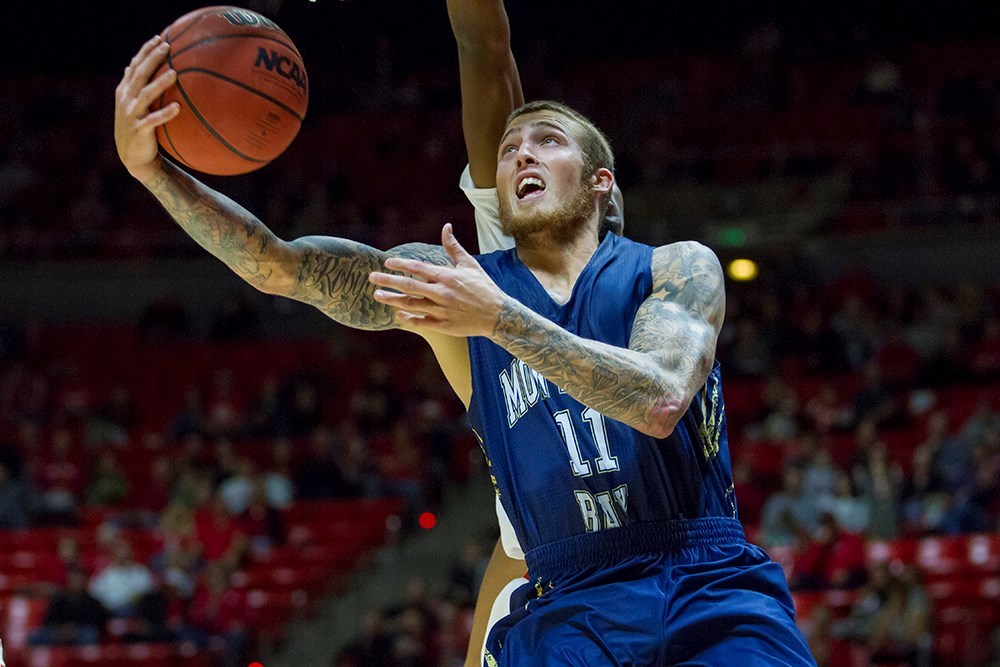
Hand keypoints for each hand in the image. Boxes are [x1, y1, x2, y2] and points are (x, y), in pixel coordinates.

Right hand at [114, 35, 179, 182]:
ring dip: (160, 84)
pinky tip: (178, 108)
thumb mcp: (130, 104)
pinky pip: (153, 121)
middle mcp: (126, 99)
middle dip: (152, 59)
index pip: (135, 66)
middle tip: (167, 47)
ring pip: (145, 95)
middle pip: (139, 75)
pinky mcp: (139, 130)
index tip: (159, 38)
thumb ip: (132, 85)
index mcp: (125, 91)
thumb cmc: (136, 127)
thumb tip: (129, 66)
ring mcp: (131, 114)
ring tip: (174, 73)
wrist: (132, 156)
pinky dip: (165, 114)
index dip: (145, 51)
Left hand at [370, 224, 506, 336]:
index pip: (418, 268)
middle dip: (388, 281)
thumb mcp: (470, 264)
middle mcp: (442, 293)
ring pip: (411, 304)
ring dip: (392, 300)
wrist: (497, 315)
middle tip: (371, 278)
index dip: (400, 264)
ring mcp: (442, 310)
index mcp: (447, 276)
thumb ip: (453, 247)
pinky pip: (420, 322)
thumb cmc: (483, 287)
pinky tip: (397, 314)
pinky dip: (407, 318)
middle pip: (409, 286)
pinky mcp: (444, 325)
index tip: (386, 262)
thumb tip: (446, 227)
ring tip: (377, 295)